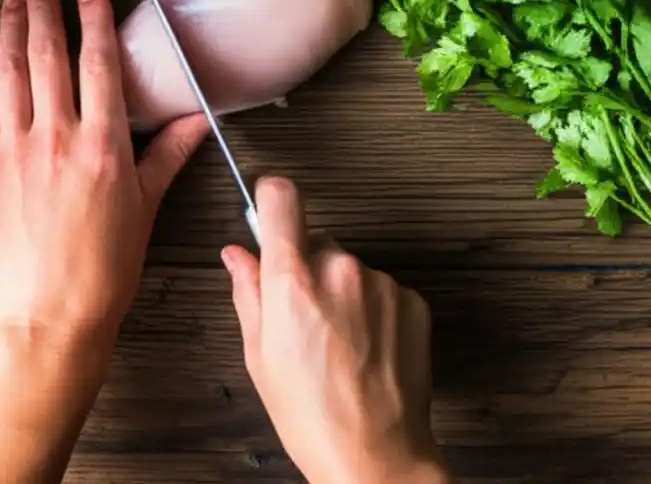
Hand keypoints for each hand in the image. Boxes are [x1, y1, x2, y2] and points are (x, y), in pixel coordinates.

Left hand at [0, 0, 209, 342]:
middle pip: (47, 56)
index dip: (94, 18)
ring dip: (9, 29)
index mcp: (103, 145)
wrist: (55, 308)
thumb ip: (168, 151)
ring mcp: (16, 152)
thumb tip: (198, 117)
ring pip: (9, 74)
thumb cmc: (108, 262)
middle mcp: (56, 139)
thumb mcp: (147, 203)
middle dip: (42, 6)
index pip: (98, 64)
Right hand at [222, 178, 447, 483]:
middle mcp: (340, 272)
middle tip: (304, 317)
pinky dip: (373, 310)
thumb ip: (248, 292)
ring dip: (343, 292)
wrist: (374, 453)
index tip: (270, 201)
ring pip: (351, 268)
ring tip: (339, 344)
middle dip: (307, 267)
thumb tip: (238, 256)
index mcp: (292, 283)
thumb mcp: (259, 355)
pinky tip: (366, 349)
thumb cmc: (311, 415)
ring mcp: (381, 285)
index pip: (282, 199)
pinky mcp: (411, 300)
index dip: (272, 197)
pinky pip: (382, 289)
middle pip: (317, 242)